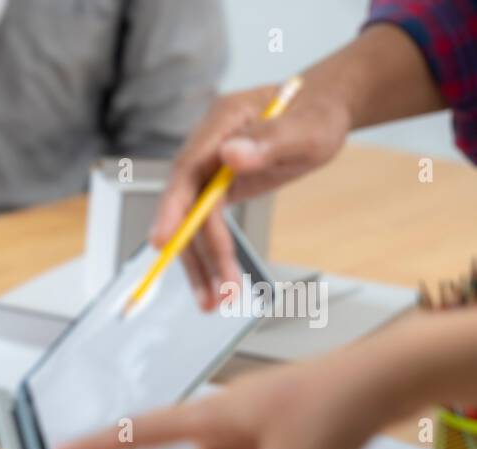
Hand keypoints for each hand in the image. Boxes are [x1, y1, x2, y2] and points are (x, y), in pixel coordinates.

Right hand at [153, 83, 351, 309]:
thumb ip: (270, 140)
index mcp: (221, 123)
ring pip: (194, 224)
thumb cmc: (317, 112)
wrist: (322, 110)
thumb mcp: (307, 127)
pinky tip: (218, 283)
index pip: (187, 170)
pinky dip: (212, 256)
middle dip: (196, 252)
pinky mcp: (216, 190)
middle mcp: (206, 149)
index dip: (171, 208)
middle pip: (186, 207)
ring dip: (202, 265)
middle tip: (211, 293)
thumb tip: (230, 155)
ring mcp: (209, 171)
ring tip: (214, 302)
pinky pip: (207, 227)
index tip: (162, 241)